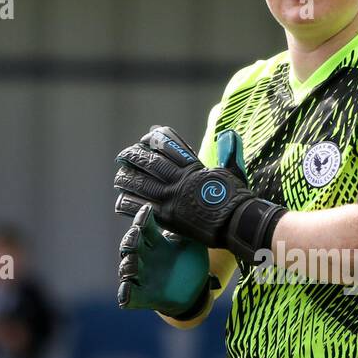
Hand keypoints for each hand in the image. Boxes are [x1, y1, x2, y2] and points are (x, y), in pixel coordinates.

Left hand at [113, 126, 285, 264]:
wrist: (238, 223)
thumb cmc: (237, 199)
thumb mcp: (233, 171)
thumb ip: (228, 152)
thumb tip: (229, 134)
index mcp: (193, 168)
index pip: (169, 146)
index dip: (154, 139)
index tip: (146, 138)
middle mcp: (180, 180)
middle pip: (150, 163)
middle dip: (134, 157)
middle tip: (124, 156)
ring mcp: (172, 198)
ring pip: (142, 183)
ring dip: (127, 179)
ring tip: (120, 177)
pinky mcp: (168, 217)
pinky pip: (141, 207)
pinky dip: (129, 203)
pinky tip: (121, 200)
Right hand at [118, 204, 215, 317]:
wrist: (194, 290)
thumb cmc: (190, 262)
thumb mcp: (193, 244)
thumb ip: (189, 230)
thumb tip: (195, 209)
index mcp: (156, 243)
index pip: (145, 227)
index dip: (143, 218)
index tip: (148, 209)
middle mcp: (145, 257)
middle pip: (130, 245)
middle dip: (131, 239)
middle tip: (136, 233)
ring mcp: (142, 277)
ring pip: (126, 268)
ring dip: (127, 264)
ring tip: (132, 261)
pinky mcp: (142, 296)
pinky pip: (129, 296)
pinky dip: (125, 294)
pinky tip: (126, 293)